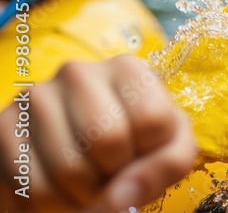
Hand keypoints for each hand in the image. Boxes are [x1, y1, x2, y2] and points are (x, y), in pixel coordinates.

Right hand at [0, 55, 196, 211]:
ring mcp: (36, 97)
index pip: (152, 118)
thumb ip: (170, 162)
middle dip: (115, 175)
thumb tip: (127, 191)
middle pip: (107, 139)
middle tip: (113, 177)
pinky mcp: (5, 126)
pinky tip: (60, 190)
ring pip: (67, 167)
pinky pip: (31, 183)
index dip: (151, 154)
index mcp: (128, 69)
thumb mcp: (169, 147)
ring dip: (83, 195)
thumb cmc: (135, 147)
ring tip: (88, 185)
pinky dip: (51, 203)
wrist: (79, 158)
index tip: (143, 157)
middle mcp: (79, 73)